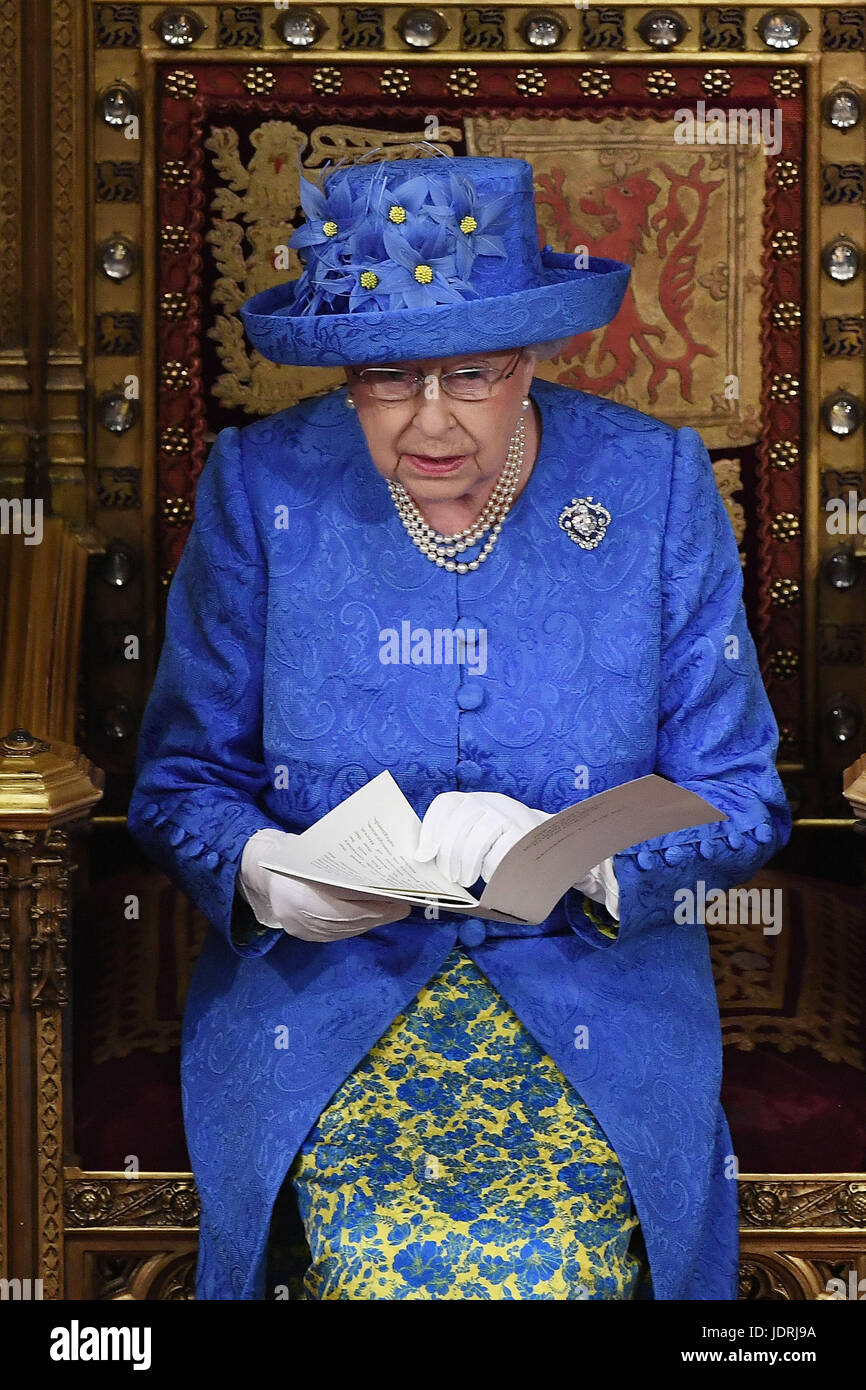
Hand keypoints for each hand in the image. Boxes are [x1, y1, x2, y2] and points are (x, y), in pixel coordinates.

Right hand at [237, 828, 411, 941]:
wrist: (261, 867)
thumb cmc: (293, 853)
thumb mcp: (316, 852)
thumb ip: (342, 868)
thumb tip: (378, 875)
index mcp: (295, 894)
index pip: (343, 908)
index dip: (374, 907)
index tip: (399, 900)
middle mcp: (296, 917)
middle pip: (348, 921)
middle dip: (379, 914)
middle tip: (404, 905)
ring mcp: (299, 929)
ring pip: (345, 930)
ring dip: (373, 921)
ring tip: (394, 910)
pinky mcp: (305, 935)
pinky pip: (338, 934)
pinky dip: (359, 925)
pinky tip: (374, 916)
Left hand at [415, 791, 550, 885]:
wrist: (546, 838)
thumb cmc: (499, 841)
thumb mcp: (476, 829)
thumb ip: (451, 837)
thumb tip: (422, 858)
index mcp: (471, 799)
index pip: (445, 804)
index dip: (430, 830)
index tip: (424, 855)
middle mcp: (489, 800)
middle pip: (457, 825)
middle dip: (448, 856)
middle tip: (449, 876)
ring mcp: (507, 814)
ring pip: (476, 841)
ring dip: (467, 866)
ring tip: (466, 879)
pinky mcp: (523, 833)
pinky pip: (498, 855)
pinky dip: (489, 870)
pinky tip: (489, 876)